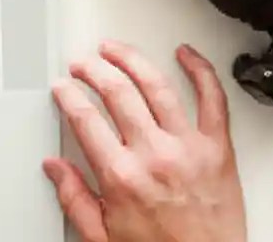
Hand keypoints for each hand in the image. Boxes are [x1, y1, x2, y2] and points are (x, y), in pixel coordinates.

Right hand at [45, 41, 247, 241]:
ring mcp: (188, 148)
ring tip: (116, 49)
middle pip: (116, 92)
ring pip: (156, 86)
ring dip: (131, 59)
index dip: (68, 96)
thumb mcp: (102, 237)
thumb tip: (54, 167)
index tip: (62, 89)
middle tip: (83, 64)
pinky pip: (213, 99)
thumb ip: (74, 198)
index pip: (85, 119)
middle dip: (93, 70)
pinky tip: (187, 55)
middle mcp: (154, 156)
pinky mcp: (219, 149)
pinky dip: (201, 71)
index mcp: (121, 176)